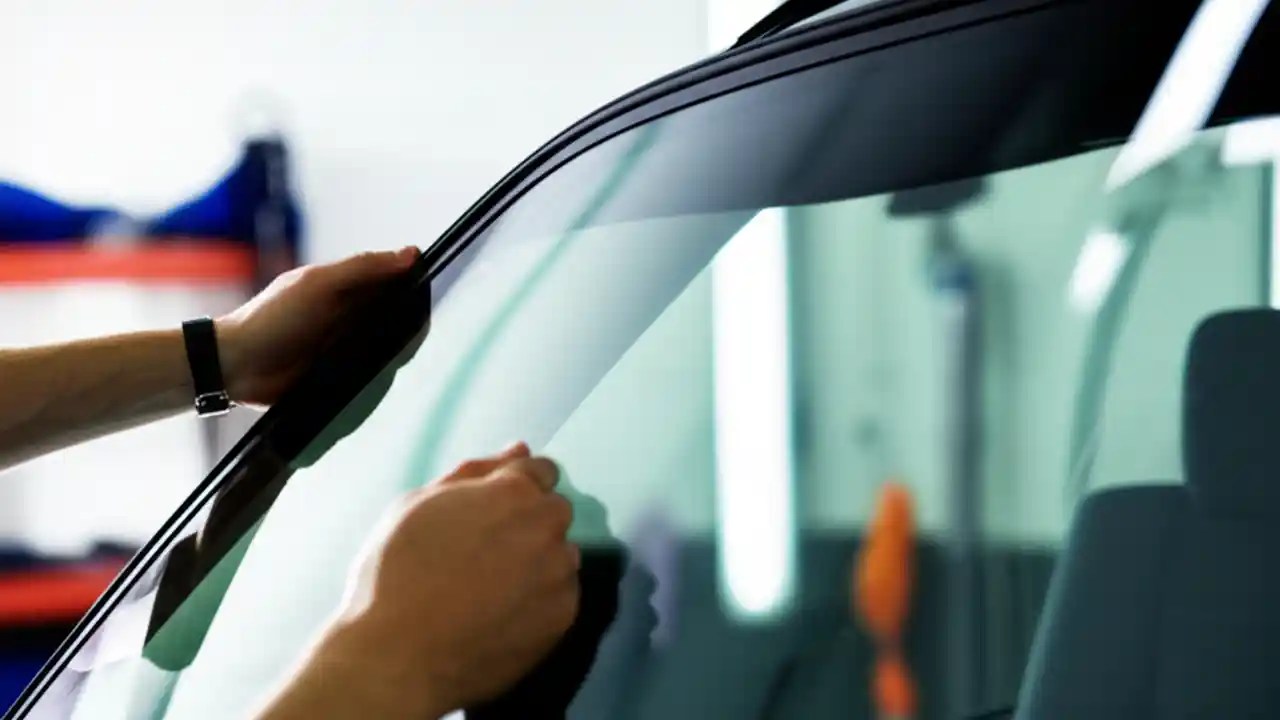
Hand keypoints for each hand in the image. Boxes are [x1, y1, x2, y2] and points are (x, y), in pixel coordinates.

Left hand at [216, 246, 419, 405]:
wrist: (235, 367)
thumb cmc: (274, 318)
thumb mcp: (320, 285)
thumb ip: (364, 268)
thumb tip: (412, 254)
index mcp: (350, 289)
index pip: (397, 283)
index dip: (417, 287)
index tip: (432, 296)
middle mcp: (353, 317)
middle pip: (399, 320)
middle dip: (410, 328)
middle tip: (410, 337)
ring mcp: (349, 350)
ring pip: (390, 352)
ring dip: (395, 357)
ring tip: (393, 362)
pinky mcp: (343, 380)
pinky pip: (373, 380)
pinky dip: (379, 381)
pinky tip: (381, 381)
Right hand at [306, 443, 579, 718]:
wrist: (396, 657)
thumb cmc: (394, 575)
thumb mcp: (416, 505)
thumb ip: (474, 473)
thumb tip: (519, 450)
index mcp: (511, 492)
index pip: (542, 471)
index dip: (517, 488)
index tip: (496, 511)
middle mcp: (545, 528)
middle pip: (554, 513)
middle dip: (529, 524)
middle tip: (484, 554)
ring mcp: (558, 575)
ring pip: (561, 557)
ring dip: (538, 563)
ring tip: (489, 590)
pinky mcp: (562, 618)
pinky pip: (562, 597)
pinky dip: (540, 601)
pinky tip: (500, 615)